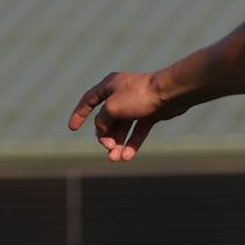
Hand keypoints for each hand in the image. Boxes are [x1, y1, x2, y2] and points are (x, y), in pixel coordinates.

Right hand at [68, 71, 184, 160]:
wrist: (172, 93)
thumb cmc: (140, 95)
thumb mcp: (112, 108)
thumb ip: (102, 120)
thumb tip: (103, 131)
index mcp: (109, 85)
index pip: (88, 100)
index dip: (79, 114)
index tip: (72, 128)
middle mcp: (122, 93)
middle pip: (107, 118)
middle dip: (106, 136)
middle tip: (109, 148)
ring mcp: (137, 104)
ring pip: (123, 126)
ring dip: (118, 143)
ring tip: (116, 159)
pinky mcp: (151, 112)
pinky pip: (138, 129)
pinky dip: (132, 142)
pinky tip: (128, 156)